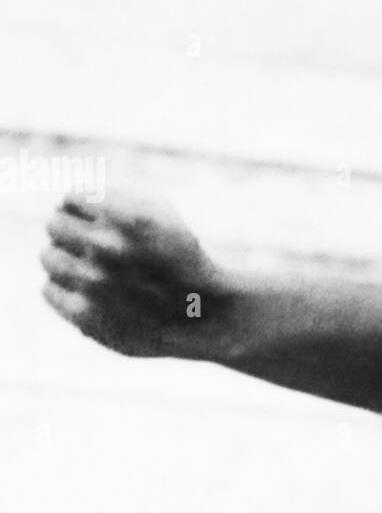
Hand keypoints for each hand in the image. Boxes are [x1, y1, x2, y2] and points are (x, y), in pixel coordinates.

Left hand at [40, 186, 230, 357]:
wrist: (202, 315)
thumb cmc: (181, 260)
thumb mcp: (161, 215)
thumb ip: (117, 199)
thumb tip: (68, 197)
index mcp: (129, 218)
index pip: (72, 197)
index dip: (79, 207)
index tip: (89, 218)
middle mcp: (110, 248)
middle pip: (54, 224)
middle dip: (67, 230)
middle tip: (84, 243)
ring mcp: (95, 284)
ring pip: (48, 257)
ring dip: (62, 258)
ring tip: (84, 267)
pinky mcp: (86, 315)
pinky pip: (49, 290)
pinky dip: (62, 288)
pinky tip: (84, 291)